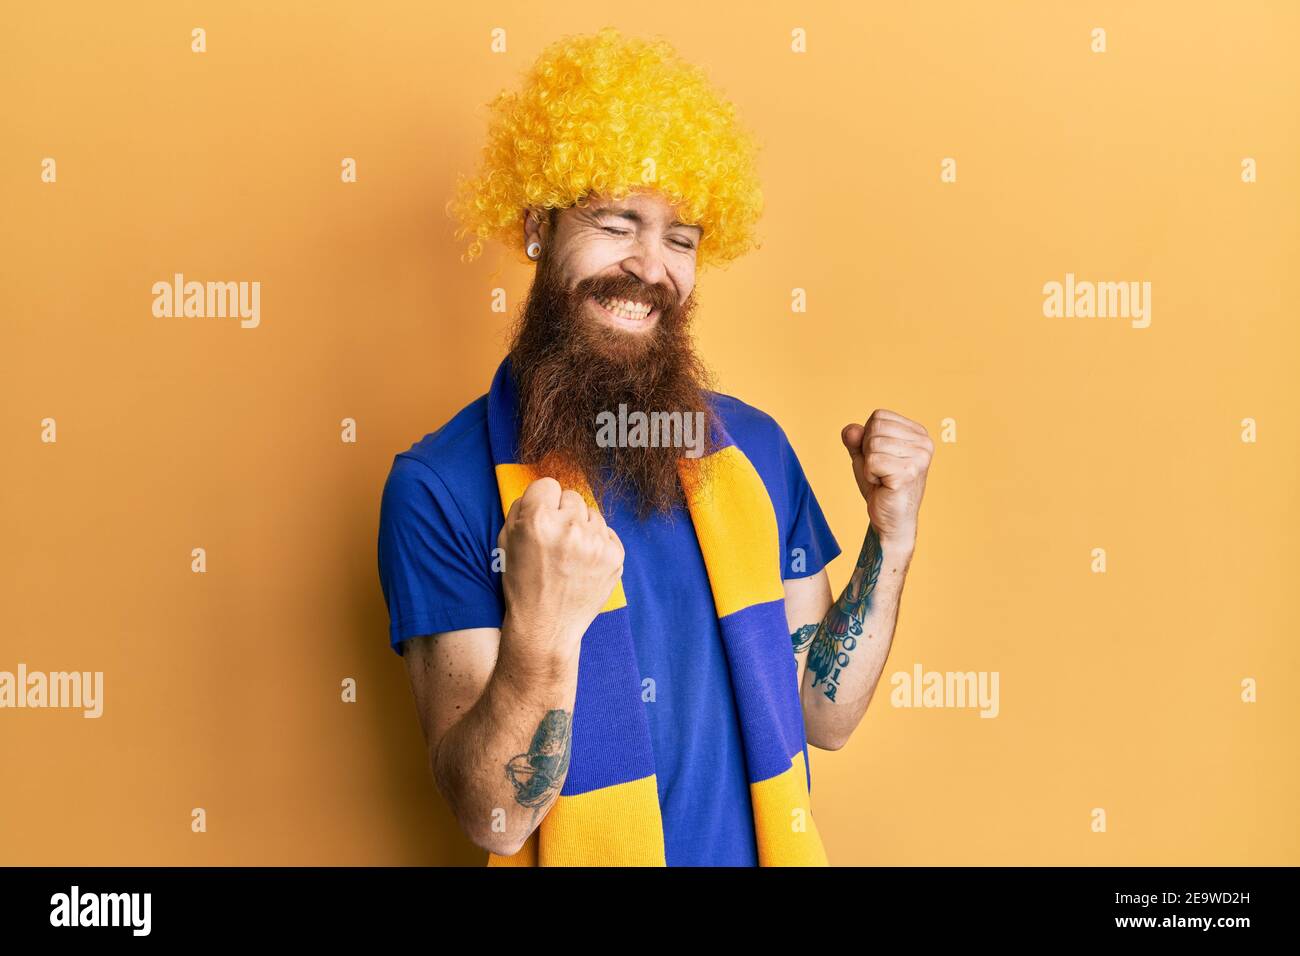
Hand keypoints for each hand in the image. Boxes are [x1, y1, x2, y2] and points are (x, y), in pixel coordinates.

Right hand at [498, 477, 624, 668]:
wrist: (546, 627)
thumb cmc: (522, 584)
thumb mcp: (506, 542)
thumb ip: (521, 509)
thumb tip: (542, 491)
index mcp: (537, 520)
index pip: (548, 484)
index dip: (542, 501)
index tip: (542, 517)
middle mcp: (568, 527)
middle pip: (572, 496)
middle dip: (563, 513)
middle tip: (556, 539)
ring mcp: (595, 543)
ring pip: (592, 514)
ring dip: (582, 527)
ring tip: (570, 554)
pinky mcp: (615, 556)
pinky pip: (607, 532)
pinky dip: (597, 544)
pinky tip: (583, 563)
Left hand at [841, 410, 932, 550]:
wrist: (891, 520)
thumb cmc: (881, 487)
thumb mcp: (865, 456)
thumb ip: (855, 439)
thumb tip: (850, 430)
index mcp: (918, 433)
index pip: (879, 416)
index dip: (868, 437)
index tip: (880, 458)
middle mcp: (924, 443)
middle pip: (875, 427)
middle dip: (867, 451)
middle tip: (880, 470)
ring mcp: (919, 457)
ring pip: (873, 444)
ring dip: (869, 465)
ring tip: (882, 478)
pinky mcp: (909, 472)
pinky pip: (872, 461)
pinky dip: (870, 475)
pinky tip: (882, 485)